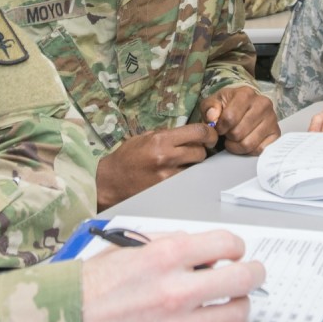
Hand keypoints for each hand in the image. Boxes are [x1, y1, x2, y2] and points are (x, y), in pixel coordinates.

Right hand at [83, 229, 264, 321]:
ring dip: (239, 305)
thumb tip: (204, 251)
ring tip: (233, 301)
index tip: (235, 252)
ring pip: (235, 314)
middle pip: (242, 280)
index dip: (237, 246)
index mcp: (166, 256)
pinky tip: (209, 318)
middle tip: (253, 274)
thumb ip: (171, 245)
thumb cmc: (95, 284)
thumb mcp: (132, 249)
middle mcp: (176, 289)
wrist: (68, 314)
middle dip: (253, 274)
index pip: (226, 243)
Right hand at [96, 124, 217, 208]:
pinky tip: (177, 173)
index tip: (211, 135)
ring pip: (196, 168)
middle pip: (200, 151)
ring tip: (183, 163)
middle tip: (195, 150)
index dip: (209, 133)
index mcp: (160, 140)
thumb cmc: (127, 157)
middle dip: (201, 149)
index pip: (197, 132)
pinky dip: (186, 176)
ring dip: (194, 164)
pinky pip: (186, 180)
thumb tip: (190, 133)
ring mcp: (167, 176)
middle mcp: (166, 157)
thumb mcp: (145, 137)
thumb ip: (168, 134)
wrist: (111, 181)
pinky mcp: (167, 189)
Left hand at [200, 86, 280, 154]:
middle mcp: (262, 103)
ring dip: (237, 145)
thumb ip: (209, 108)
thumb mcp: (214, 102)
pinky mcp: (276, 133)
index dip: (220, 127)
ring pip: (248, 144)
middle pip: (238, 133)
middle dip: (228, 136)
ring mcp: (272, 118)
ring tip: (235, 138)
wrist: (245, 108)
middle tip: (228, 133)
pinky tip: (246, 141)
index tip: (219, 127)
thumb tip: (212, 117)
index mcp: (246, 93)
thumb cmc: (228, 106)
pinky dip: (249, 151)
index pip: (229, 118)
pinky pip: (260, 150)